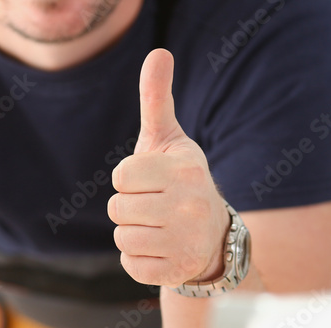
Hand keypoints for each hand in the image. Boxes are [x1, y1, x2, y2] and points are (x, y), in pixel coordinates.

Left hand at [108, 49, 229, 286]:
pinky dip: (138, 259)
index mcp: (186, 170)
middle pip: (117, 208)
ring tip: (158, 228)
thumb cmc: (179, 181)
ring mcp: (185, 242)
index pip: (121, 176)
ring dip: (132, 233)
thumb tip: (158, 52)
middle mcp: (190, 206)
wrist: (213, 237)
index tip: (150, 181)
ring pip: (121, 237)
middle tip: (154, 207)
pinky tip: (160, 249)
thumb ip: (157, 99)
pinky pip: (130, 264)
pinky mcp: (176, 271)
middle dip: (128, 207)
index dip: (128, 179)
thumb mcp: (169, 140)